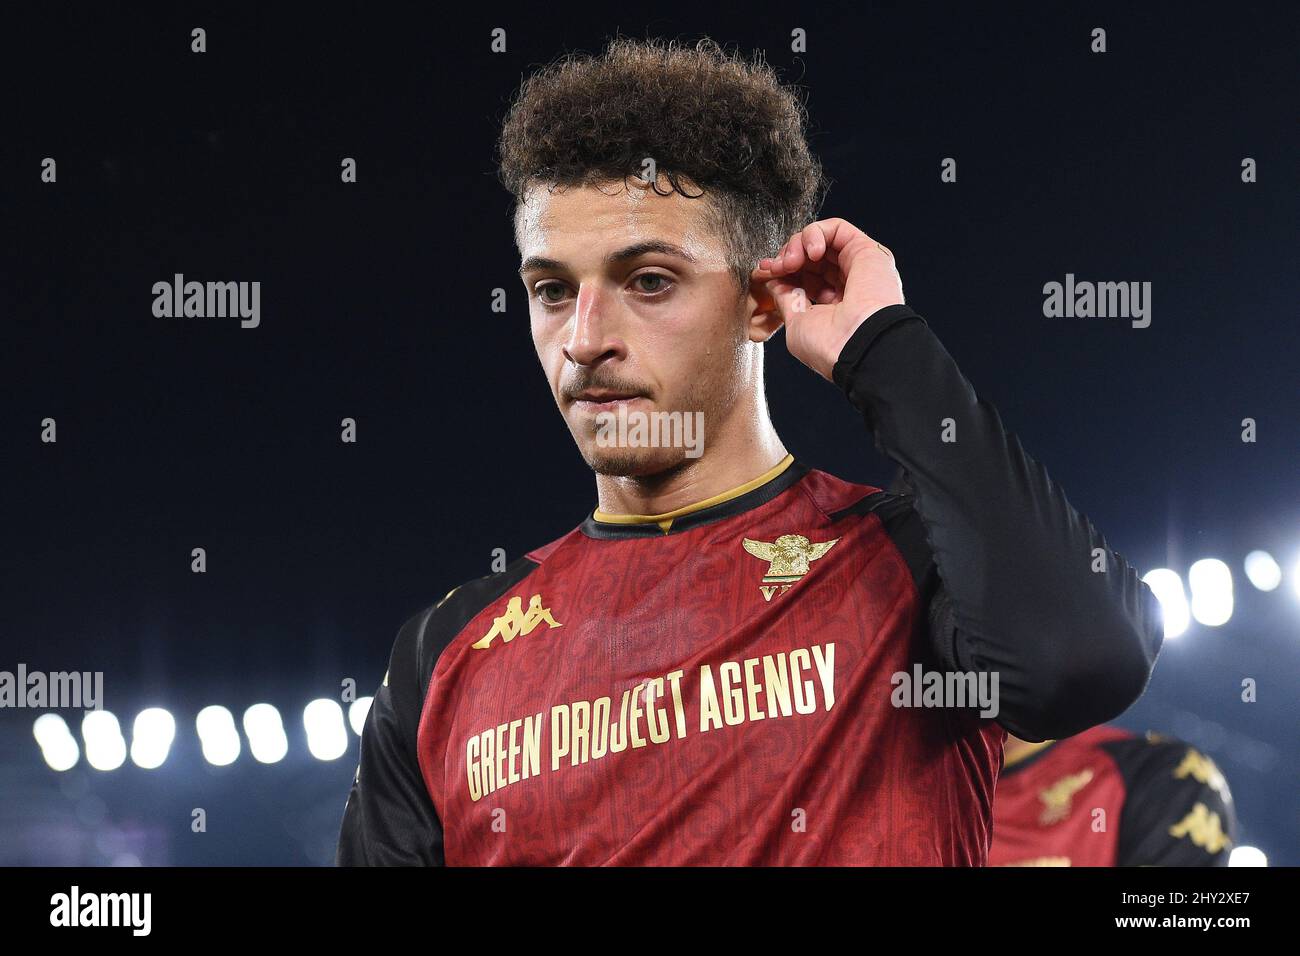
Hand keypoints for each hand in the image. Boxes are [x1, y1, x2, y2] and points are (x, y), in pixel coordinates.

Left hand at [752, 218, 904, 380]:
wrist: (858, 346)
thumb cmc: (829, 346)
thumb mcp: (797, 323)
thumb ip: (786, 298)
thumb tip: (773, 279)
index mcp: (833, 306)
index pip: (804, 277)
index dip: (782, 271)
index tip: (764, 272)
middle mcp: (848, 285)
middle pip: (810, 257)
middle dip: (787, 257)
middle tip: (776, 268)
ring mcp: (858, 267)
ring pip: (822, 240)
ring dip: (798, 244)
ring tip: (791, 262)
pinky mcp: (866, 251)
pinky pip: (837, 228)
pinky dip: (816, 233)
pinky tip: (811, 252)